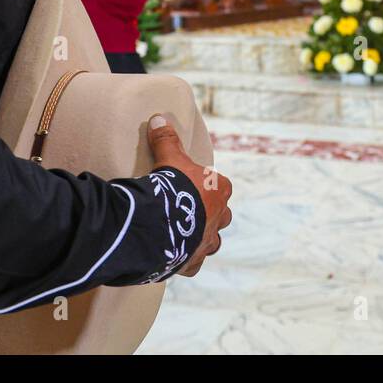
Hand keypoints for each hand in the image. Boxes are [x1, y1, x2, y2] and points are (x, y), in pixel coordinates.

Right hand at [146, 114, 231, 276]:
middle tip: (190, 210)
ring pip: (212, 241)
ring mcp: (206, 242)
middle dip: (211, 213)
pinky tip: (174, 256)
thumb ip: (166, 139)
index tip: (192, 185)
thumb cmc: (172, 186)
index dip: (209, 185)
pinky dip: (185, 260)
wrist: (161, 223)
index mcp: (220, 190)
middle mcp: (219, 218)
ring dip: (202, 237)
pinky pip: (192, 264)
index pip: (222, 186)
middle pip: (223, 215)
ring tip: (184, 234)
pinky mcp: (191, 262)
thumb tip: (159, 118)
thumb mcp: (169, 158)